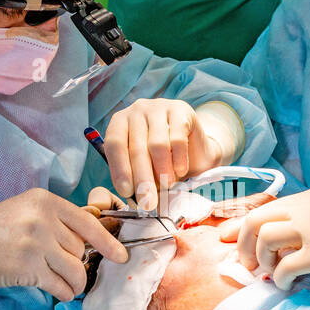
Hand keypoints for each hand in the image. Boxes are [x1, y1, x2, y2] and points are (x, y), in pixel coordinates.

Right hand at [0, 188, 127, 306]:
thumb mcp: (24, 213)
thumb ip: (55, 221)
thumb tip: (91, 243)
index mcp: (43, 200)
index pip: (87, 221)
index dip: (108, 241)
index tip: (120, 255)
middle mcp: (42, 218)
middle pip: (82, 248)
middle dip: (80, 265)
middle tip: (69, 273)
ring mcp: (35, 242)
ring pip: (76, 270)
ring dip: (75, 284)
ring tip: (66, 286)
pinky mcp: (27, 268)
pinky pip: (61, 286)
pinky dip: (63, 294)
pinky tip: (56, 293)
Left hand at [103, 99, 224, 210]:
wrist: (195, 148)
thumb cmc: (162, 159)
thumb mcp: (143, 165)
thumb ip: (134, 175)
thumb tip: (131, 194)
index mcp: (120, 122)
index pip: (114, 144)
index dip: (120, 169)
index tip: (126, 192)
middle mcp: (137, 111)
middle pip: (137, 148)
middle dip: (143, 179)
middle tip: (148, 202)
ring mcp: (159, 107)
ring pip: (157, 145)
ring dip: (162, 171)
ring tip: (167, 185)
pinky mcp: (181, 110)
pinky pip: (178, 139)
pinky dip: (178, 160)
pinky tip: (180, 171)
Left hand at [217, 189, 309, 289]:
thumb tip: (287, 247)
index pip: (263, 208)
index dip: (239, 226)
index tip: (225, 240)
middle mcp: (308, 208)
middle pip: (256, 220)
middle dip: (245, 246)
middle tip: (250, 266)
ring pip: (266, 239)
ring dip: (262, 262)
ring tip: (273, 275)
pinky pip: (287, 267)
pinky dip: (281, 279)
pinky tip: (289, 286)